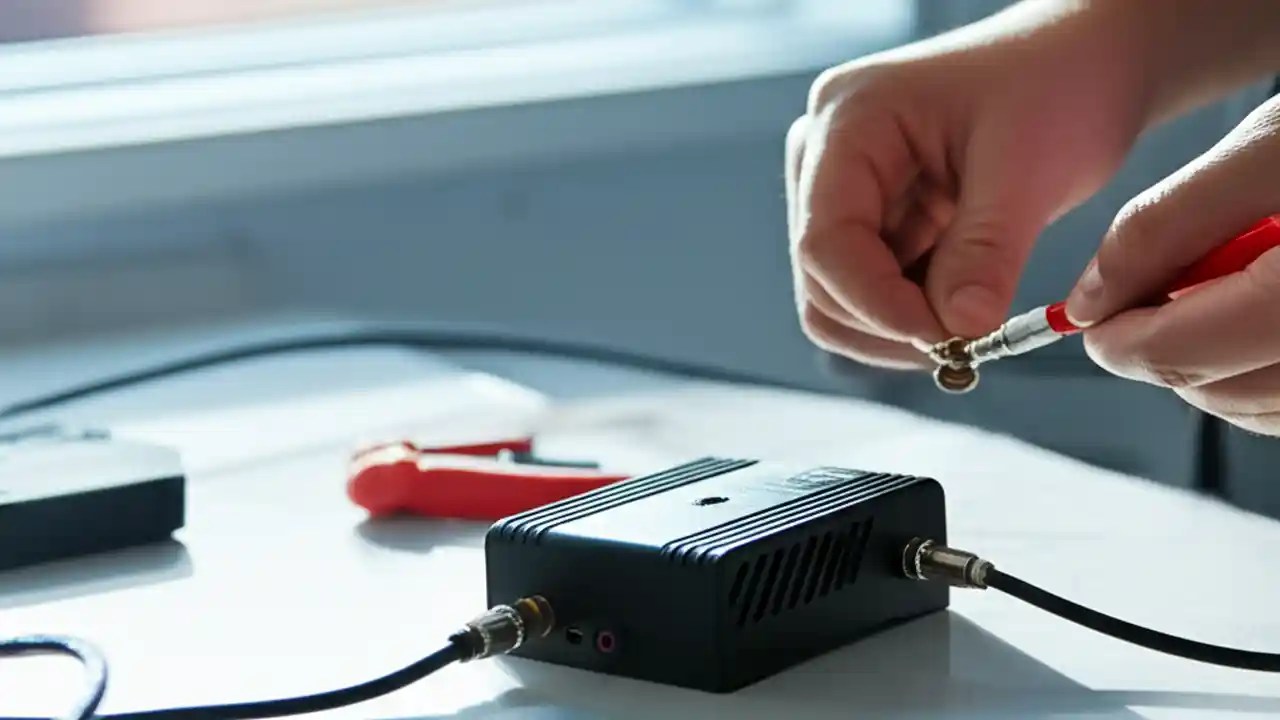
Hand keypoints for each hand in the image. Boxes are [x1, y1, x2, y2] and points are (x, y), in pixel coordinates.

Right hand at [785, 3, 1148, 368]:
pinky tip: (964, 307)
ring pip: (837, 297)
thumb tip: (959, 328)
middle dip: (889, 322)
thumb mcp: (1031, 167)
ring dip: (898, 328)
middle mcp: (827, 156)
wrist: (1083, 61)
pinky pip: (871, 290)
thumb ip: (987, 252)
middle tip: (966, 343)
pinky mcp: (873, 218)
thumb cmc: (1058, 84)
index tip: (946, 338)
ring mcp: (845, 190)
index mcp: (850, 123)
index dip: (876, 303)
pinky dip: (913, 314)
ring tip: (969, 326)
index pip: (826, 242)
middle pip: (821, 279)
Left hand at [1067, 96, 1279, 435]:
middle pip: (1221, 389)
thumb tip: (1090, 299)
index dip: (1122, 342)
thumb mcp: (1272, 149)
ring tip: (1206, 294)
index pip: (1191, 352)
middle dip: (1159, 353)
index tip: (1086, 318)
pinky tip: (1252, 315)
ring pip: (1260, 410)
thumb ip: (1170, 224)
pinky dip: (1257, 377)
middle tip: (1135, 302)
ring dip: (1207, 370)